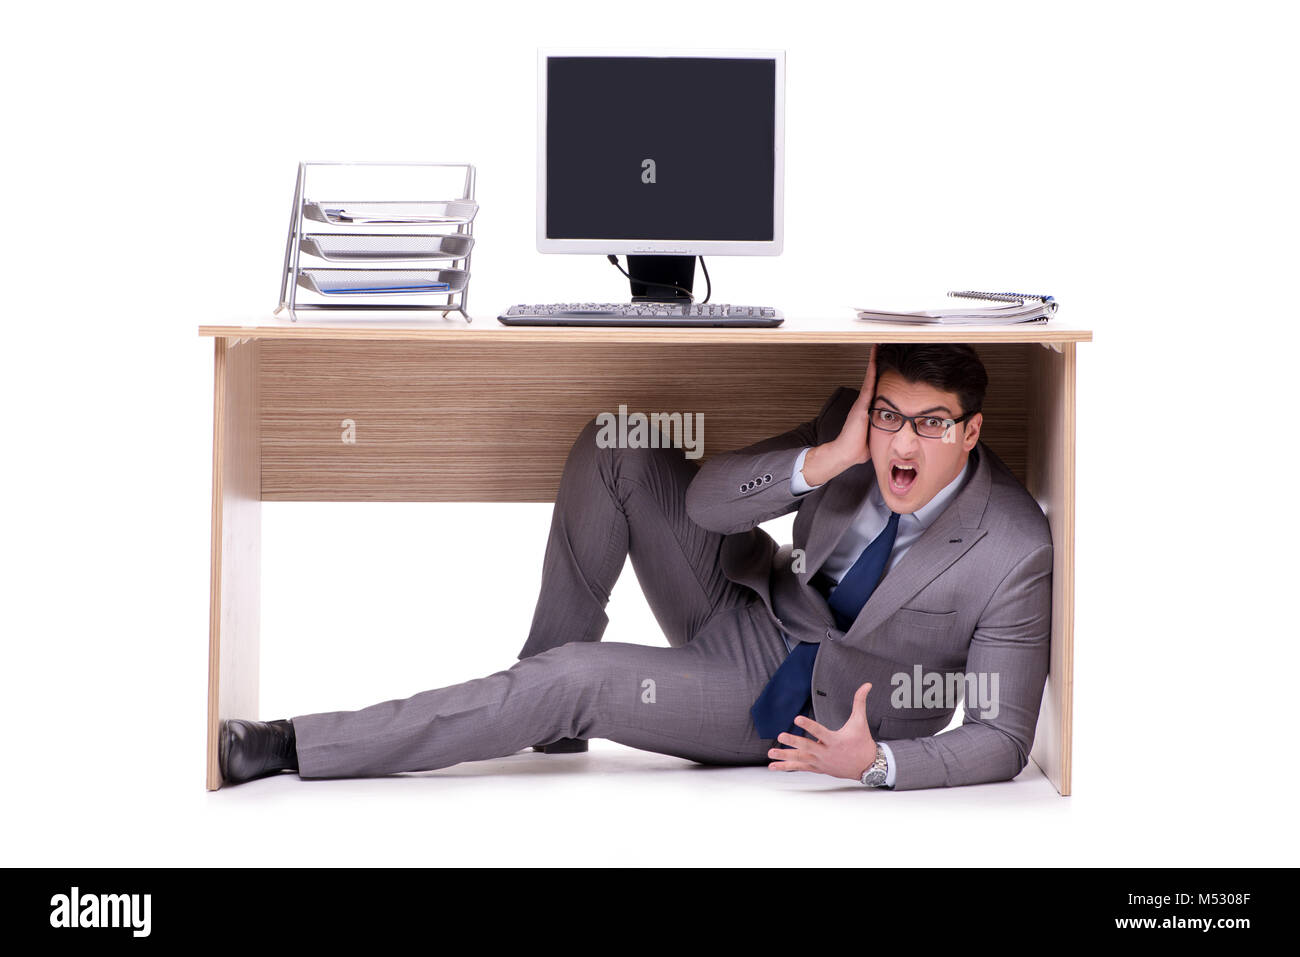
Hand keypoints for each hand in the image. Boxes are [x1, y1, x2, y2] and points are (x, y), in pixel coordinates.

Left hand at [766, 682, 878, 780]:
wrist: (867, 767)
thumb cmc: (862, 742)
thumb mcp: (860, 721)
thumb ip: (860, 702)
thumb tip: (867, 685)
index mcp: (836, 740)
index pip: (820, 732)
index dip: (809, 725)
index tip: (797, 718)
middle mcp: (826, 753)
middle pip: (807, 747)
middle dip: (793, 742)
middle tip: (780, 736)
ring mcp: (821, 762)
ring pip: (801, 759)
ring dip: (785, 756)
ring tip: (771, 752)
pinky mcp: (818, 768)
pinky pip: (800, 768)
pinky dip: (786, 767)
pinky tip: (773, 766)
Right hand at [799, 344, 877, 485]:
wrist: (845, 453)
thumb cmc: (857, 448)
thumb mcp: (871, 436)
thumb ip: (878, 431)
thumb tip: (887, 435)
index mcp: (866, 409)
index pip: (874, 388)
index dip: (877, 374)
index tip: (881, 362)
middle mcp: (863, 403)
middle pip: (871, 379)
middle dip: (875, 362)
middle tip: (879, 347)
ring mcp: (861, 403)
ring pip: (870, 378)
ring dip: (873, 362)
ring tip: (877, 347)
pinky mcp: (861, 406)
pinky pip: (869, 384)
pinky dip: (872, 371)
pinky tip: (874, 360)